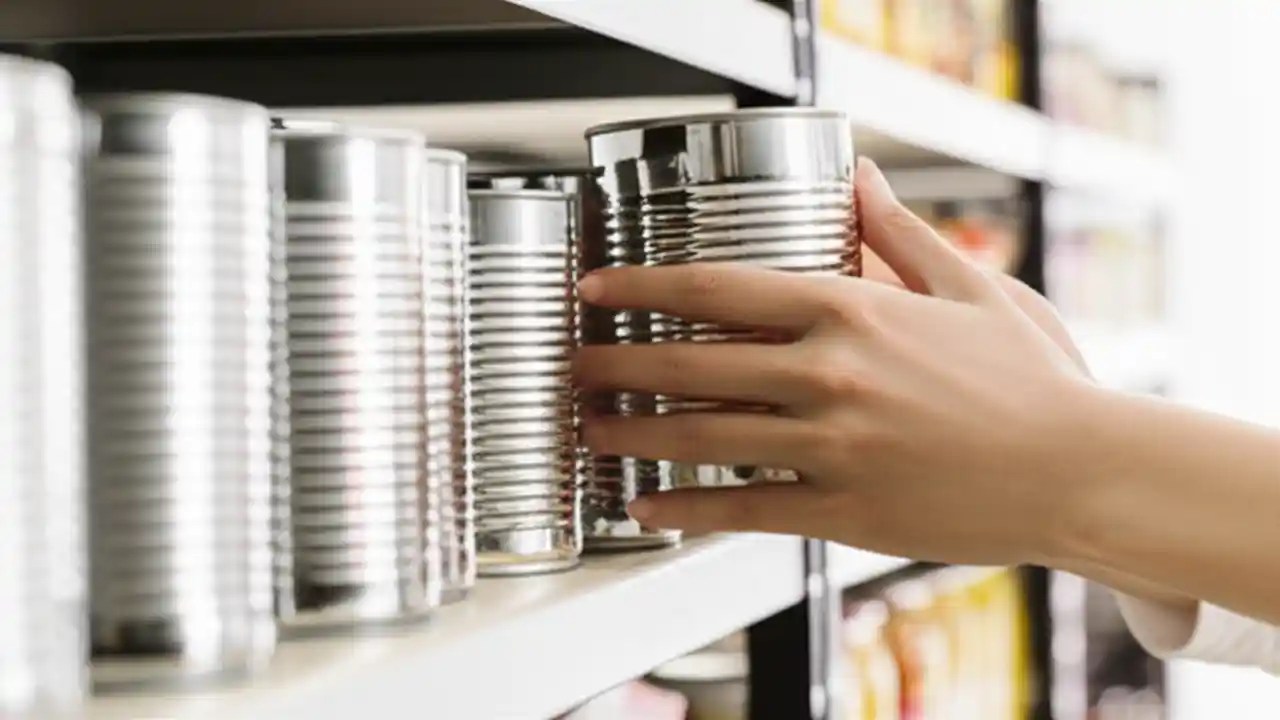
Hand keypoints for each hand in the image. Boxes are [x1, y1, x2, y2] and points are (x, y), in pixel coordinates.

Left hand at [572, 159, 1096, 565]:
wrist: (1082, 470)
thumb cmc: (1032, 378)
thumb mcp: (971, 287)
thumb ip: (900, 233)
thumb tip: (860, 176)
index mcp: (852, 310)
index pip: (718, 287)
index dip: (643, 286)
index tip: (596, 288)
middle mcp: (829, 374)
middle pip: (689, 363)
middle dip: (617, 362)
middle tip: (574, 363)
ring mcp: (832, 445)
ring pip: (702, 437)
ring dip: (633, 433)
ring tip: (590, 428)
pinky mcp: (842, 511)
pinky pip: (744, 508)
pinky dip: (686, 511)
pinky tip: (648, 509)